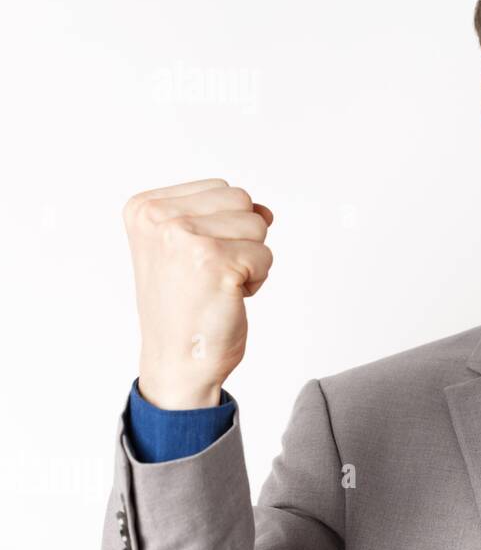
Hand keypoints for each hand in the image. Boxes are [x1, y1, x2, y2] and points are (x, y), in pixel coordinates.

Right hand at [123, 179, 273, 408]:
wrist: (177, 361)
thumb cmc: (186, 305)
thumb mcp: (191, 245)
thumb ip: (222, 216)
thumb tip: (266, 211)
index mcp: (144, 208)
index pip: (220, 189)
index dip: (222, 227)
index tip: (192, 261)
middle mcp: (159, 218)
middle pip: (242, 200)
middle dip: (240, 239)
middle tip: (207, 275)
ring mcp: (185, 238)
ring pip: (258, 225)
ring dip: (250, 259)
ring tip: (215, 285)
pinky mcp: (215, 262)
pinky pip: (266, 256)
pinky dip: (256, 280)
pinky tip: (225, 298)